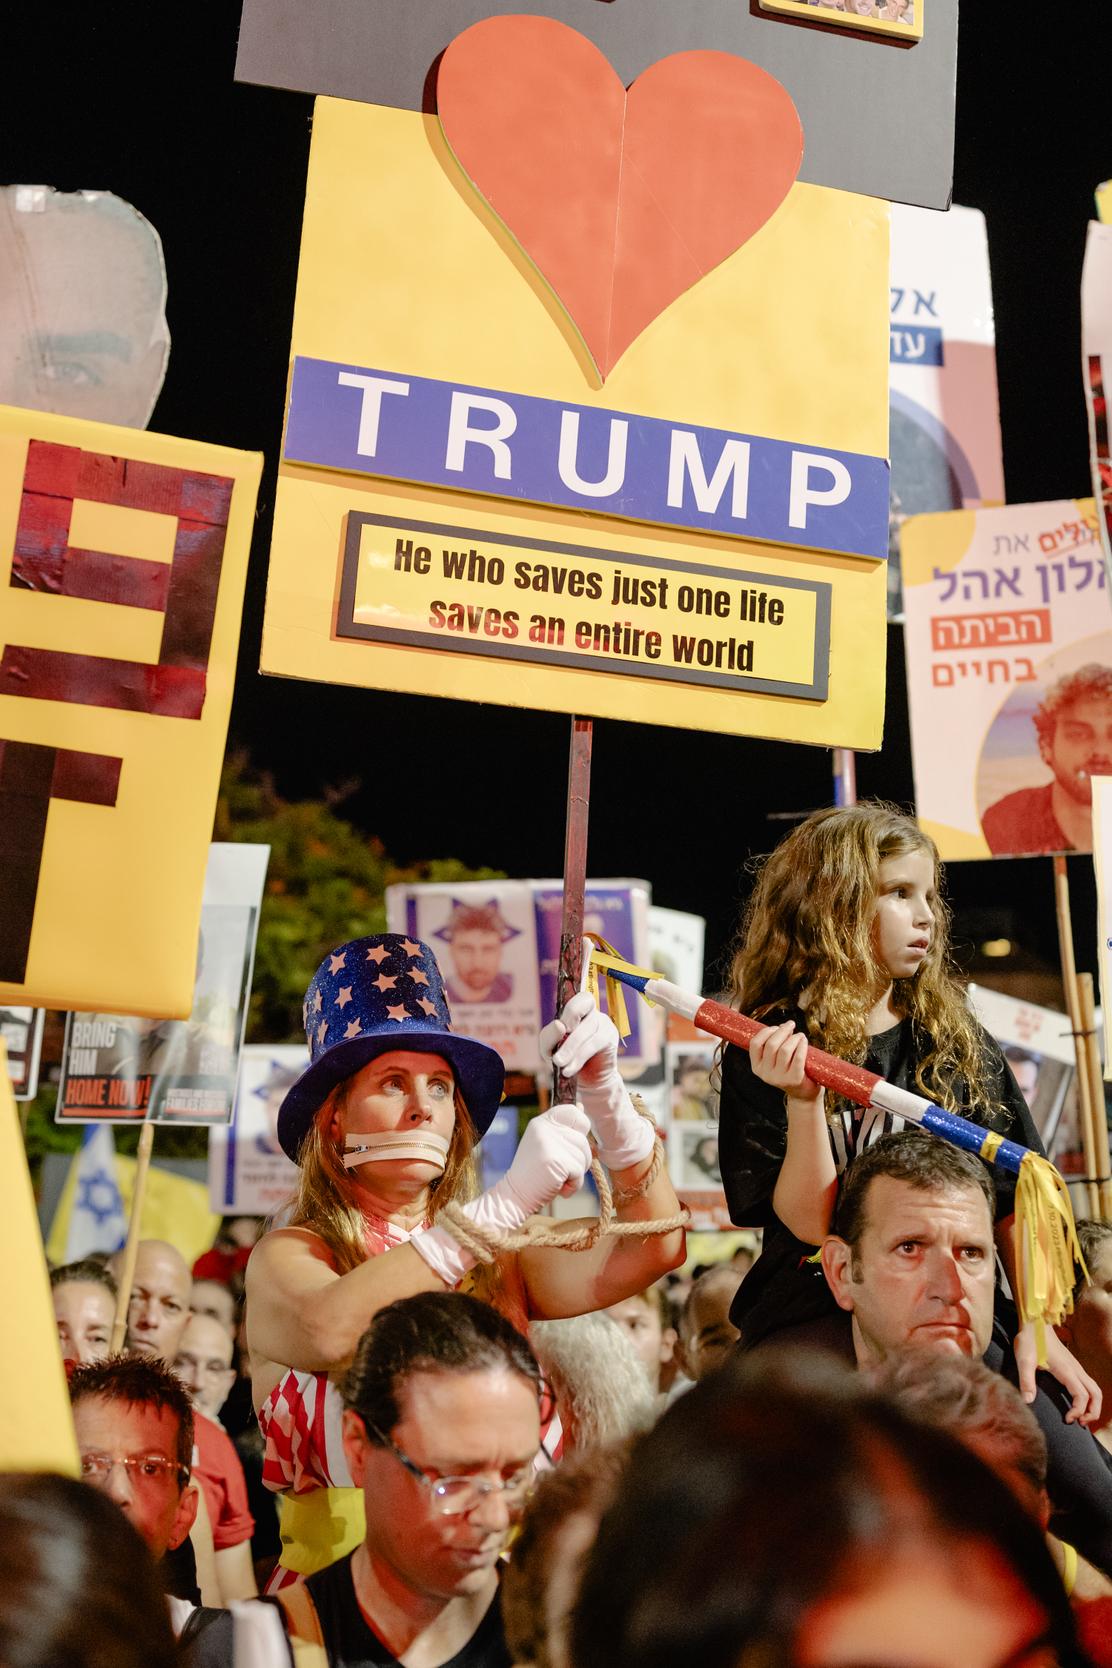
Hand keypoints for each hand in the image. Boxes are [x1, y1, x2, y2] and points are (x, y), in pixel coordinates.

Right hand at [410, 1106, 592, 1287]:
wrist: (514, 1195)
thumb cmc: (534, 1174)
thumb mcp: (546, 1145)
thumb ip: (562, 1130)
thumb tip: (582, 1108)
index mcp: (542, 1122)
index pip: (573, 1112)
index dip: (579, 1129)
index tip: (571, 1145)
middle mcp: (545, 1127)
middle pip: (582, 1138)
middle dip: (580, 1159)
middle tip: (563, 1169)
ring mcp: (550, 1142)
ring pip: (584, 1156)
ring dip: (576, 1174)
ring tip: (558, 1179)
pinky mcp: (556, 1159)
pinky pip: (580, 1171)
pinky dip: (574, 1185)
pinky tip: (560, 1188)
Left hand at [540, 993, 654, 1171]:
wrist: (585, 1082)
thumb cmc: (566, 1059)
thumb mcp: (550, 1049)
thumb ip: (549, 1036)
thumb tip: (559, 1025)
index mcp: (577, 1010)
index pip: (579, 997)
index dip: (572, 1008)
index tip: (561, 1027)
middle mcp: (593, 1013)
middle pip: (584, 1005)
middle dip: (570, 1021)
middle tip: (558, 1046)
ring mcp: (604, 1024)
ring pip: (587, 1029)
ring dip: (570, 1048)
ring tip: (559, 1064)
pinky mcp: (610, 1040)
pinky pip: (594, 1045)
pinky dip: (578, 1058)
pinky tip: (568, 1070)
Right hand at [750, 1022, 822, 1103]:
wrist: (803, 1093)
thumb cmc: (789, 1071)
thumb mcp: (775, 1060)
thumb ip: (774, 1044)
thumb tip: (783, 1026)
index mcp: (757, 1067)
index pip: (755, 1044)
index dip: (766, 1031)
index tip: (776, 1027)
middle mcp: (766, 1074)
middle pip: (771, 1044)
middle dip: (782, 1030)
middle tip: (791, 1025)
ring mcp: (780, 1078)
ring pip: (785, 1049)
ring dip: (794, 1038)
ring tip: (800, 1035)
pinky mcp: (795, 1080)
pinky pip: (798, 1057)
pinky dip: (802, 1045)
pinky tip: (804, 1041)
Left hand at [1013, 1322, 1101, 1424]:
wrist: (1035, 1321)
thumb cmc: (1029, 1339)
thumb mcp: (1023, 1359)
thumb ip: (1026, 1380)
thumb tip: (1028, 1401)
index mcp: (1067, 1370)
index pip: (1082, 1396)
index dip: (1078, 1411)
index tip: (1067, 1420)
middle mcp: (1076, 1369)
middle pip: (1096, 1394)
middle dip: (1093, 1411)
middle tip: (1080, 1424)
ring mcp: (1076, 1367)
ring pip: (1095, 1389)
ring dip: (1093, 1405)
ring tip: (1080, 1417)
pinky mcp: (1073, 1365)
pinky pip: (1088, 1384)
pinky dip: (1089, 1397)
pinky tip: (1077, 1403)